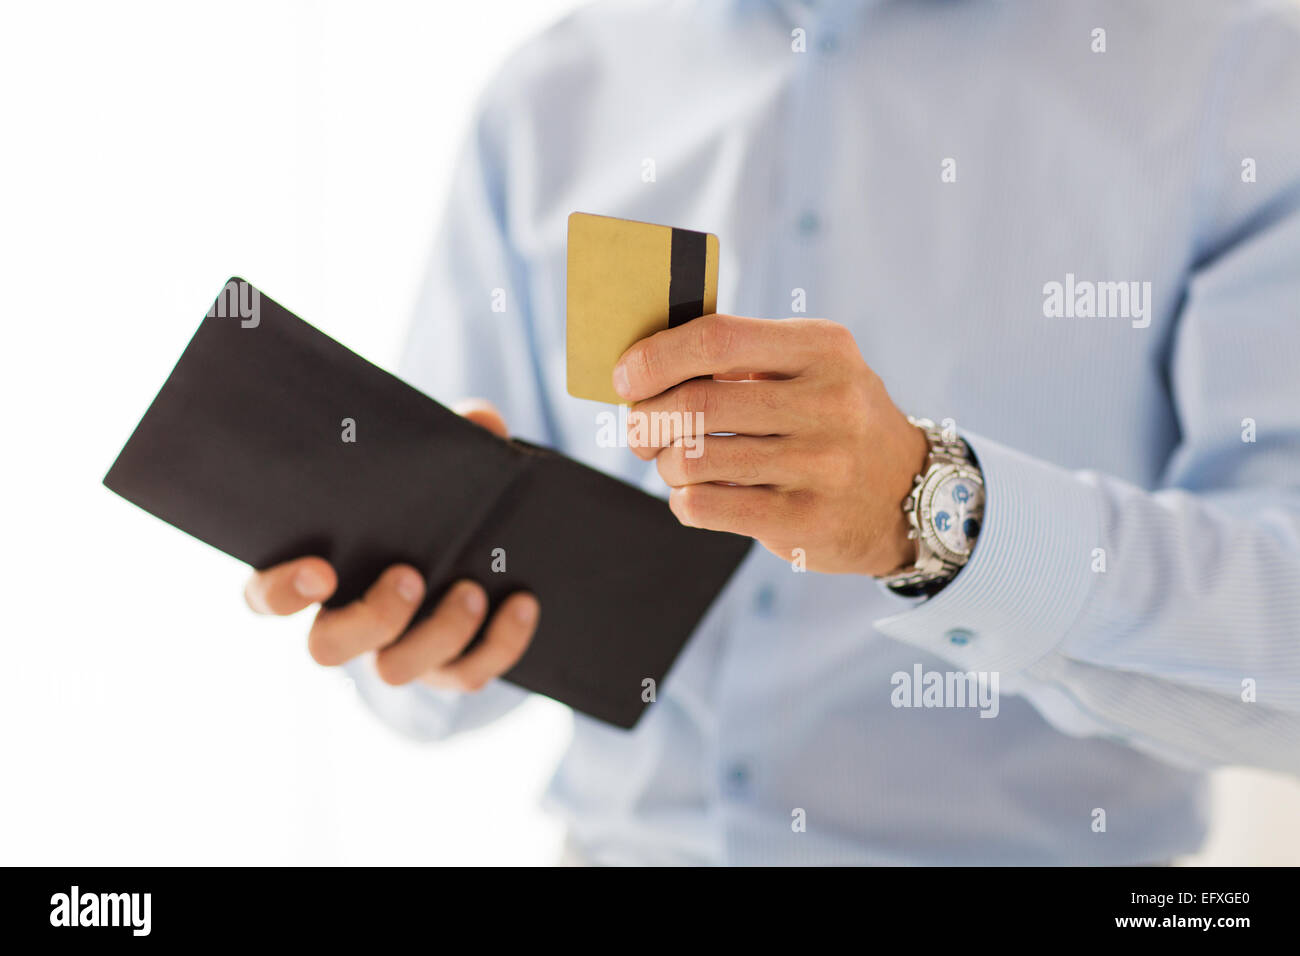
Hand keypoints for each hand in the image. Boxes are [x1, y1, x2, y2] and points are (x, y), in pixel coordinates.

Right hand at [242, 399, 539, 690]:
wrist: (482, 550)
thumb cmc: (429, 505)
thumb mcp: (434, 470)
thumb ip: (450, 440)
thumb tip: (480, 420)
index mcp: (318, 573)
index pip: (267, 596)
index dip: (281, 592)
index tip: (320, 570)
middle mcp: (348, 625)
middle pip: (328, 649)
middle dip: (372, 617)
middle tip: (410, 575)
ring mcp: (396, 653)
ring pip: (397, 671)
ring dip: (439, 633)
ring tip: (473, 590)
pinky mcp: (449, 670)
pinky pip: (467, 676)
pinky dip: (499, 643)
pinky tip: (522, 603)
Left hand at [614, 314, 929, 575]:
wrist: (909, 493)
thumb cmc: (833, 420)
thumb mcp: (811, 367)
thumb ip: (743, 356)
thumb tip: (644, 362)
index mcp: (823, 348)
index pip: (717, 339)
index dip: (656, 358)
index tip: (625, 377)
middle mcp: (829, 403)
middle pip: (696, 404)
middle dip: (647, 419)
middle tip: (641, 431)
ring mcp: (821, 465)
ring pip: (693, 460)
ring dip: (666, 464)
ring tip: (676, 463)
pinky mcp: (804, 520)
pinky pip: (704, 507)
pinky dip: (683, 500)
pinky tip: (698, 495)